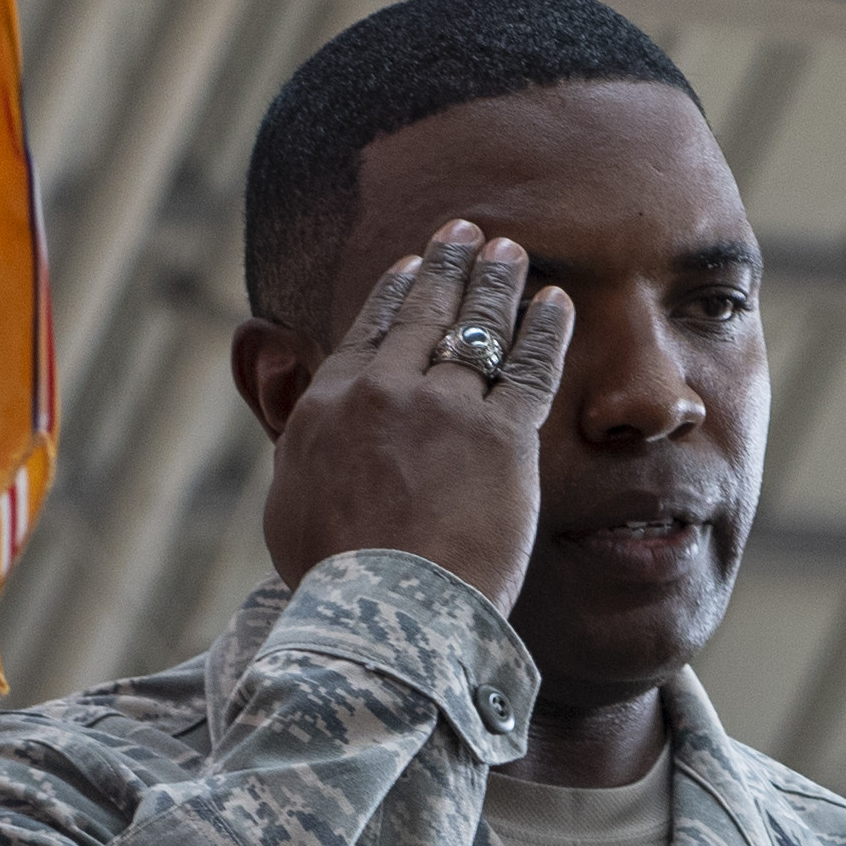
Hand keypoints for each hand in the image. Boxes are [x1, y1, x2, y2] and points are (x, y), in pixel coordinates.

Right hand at [262, 223, 580, 618]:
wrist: (380, 613)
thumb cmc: (330, 578)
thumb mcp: (287, 507)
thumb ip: (298, 453)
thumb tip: (298, 427)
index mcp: (330, 404)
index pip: (370, 331)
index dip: (395, 291)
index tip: (413, 265)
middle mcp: (386, 391)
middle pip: (424, 314)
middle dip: (451, 266)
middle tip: (469, 232)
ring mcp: (445, 409)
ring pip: (478, 329)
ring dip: (498, 282)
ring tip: (513, 252)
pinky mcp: (502, 437)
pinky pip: (529, 368)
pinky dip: (546, 329)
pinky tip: (558, 303)